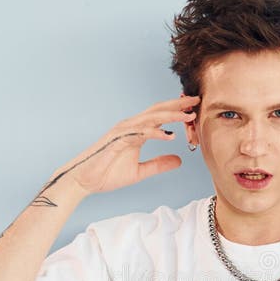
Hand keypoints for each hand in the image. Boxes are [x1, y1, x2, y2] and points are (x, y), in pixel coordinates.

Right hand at [50, 95, 200, 195]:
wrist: (83, 181)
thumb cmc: (106, 174)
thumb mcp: (139, 172)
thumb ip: (158, 164)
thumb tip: (179, 160)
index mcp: (136, 131)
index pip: (159, 117)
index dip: (177, 112)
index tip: (194, 109)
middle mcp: (130, 126)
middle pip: (157, 110)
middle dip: (177, 105)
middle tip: (196, 100)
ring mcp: (123, 131)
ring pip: (150, 118)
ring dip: (170, 116)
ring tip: (188, 116)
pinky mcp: (117, 139)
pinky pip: (139, 133)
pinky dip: (154, 132)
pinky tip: (169, 135)